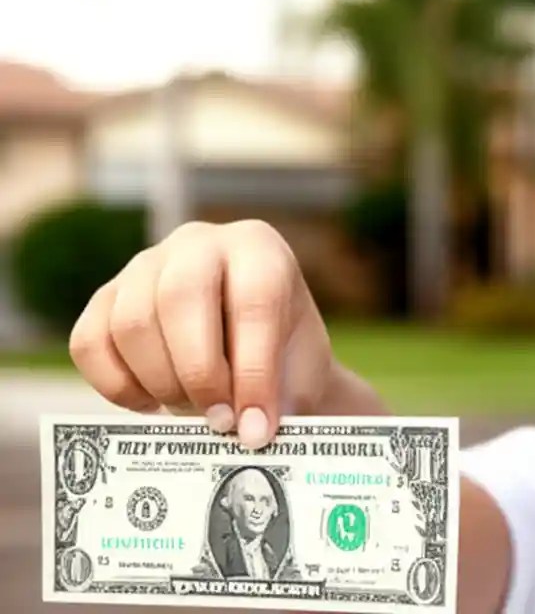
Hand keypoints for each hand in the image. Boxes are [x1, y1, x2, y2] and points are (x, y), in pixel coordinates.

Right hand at [69, 220, 336, 448]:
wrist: (258, 356)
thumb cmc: (285, 363)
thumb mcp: (299, 375)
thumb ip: (277, 400)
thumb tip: (250, 436)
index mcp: (259, 248)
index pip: (254, 300)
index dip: (254, 370)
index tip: (256, 429)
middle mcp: (198, 243)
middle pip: (180, 299)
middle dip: (199, 374)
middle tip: (220, 423)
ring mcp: (144, 265)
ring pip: (132, 324)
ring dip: (161, 383)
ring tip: (193, 412)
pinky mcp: (105, 299)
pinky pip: (90, 344)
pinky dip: (117, 387)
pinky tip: (152, 405)